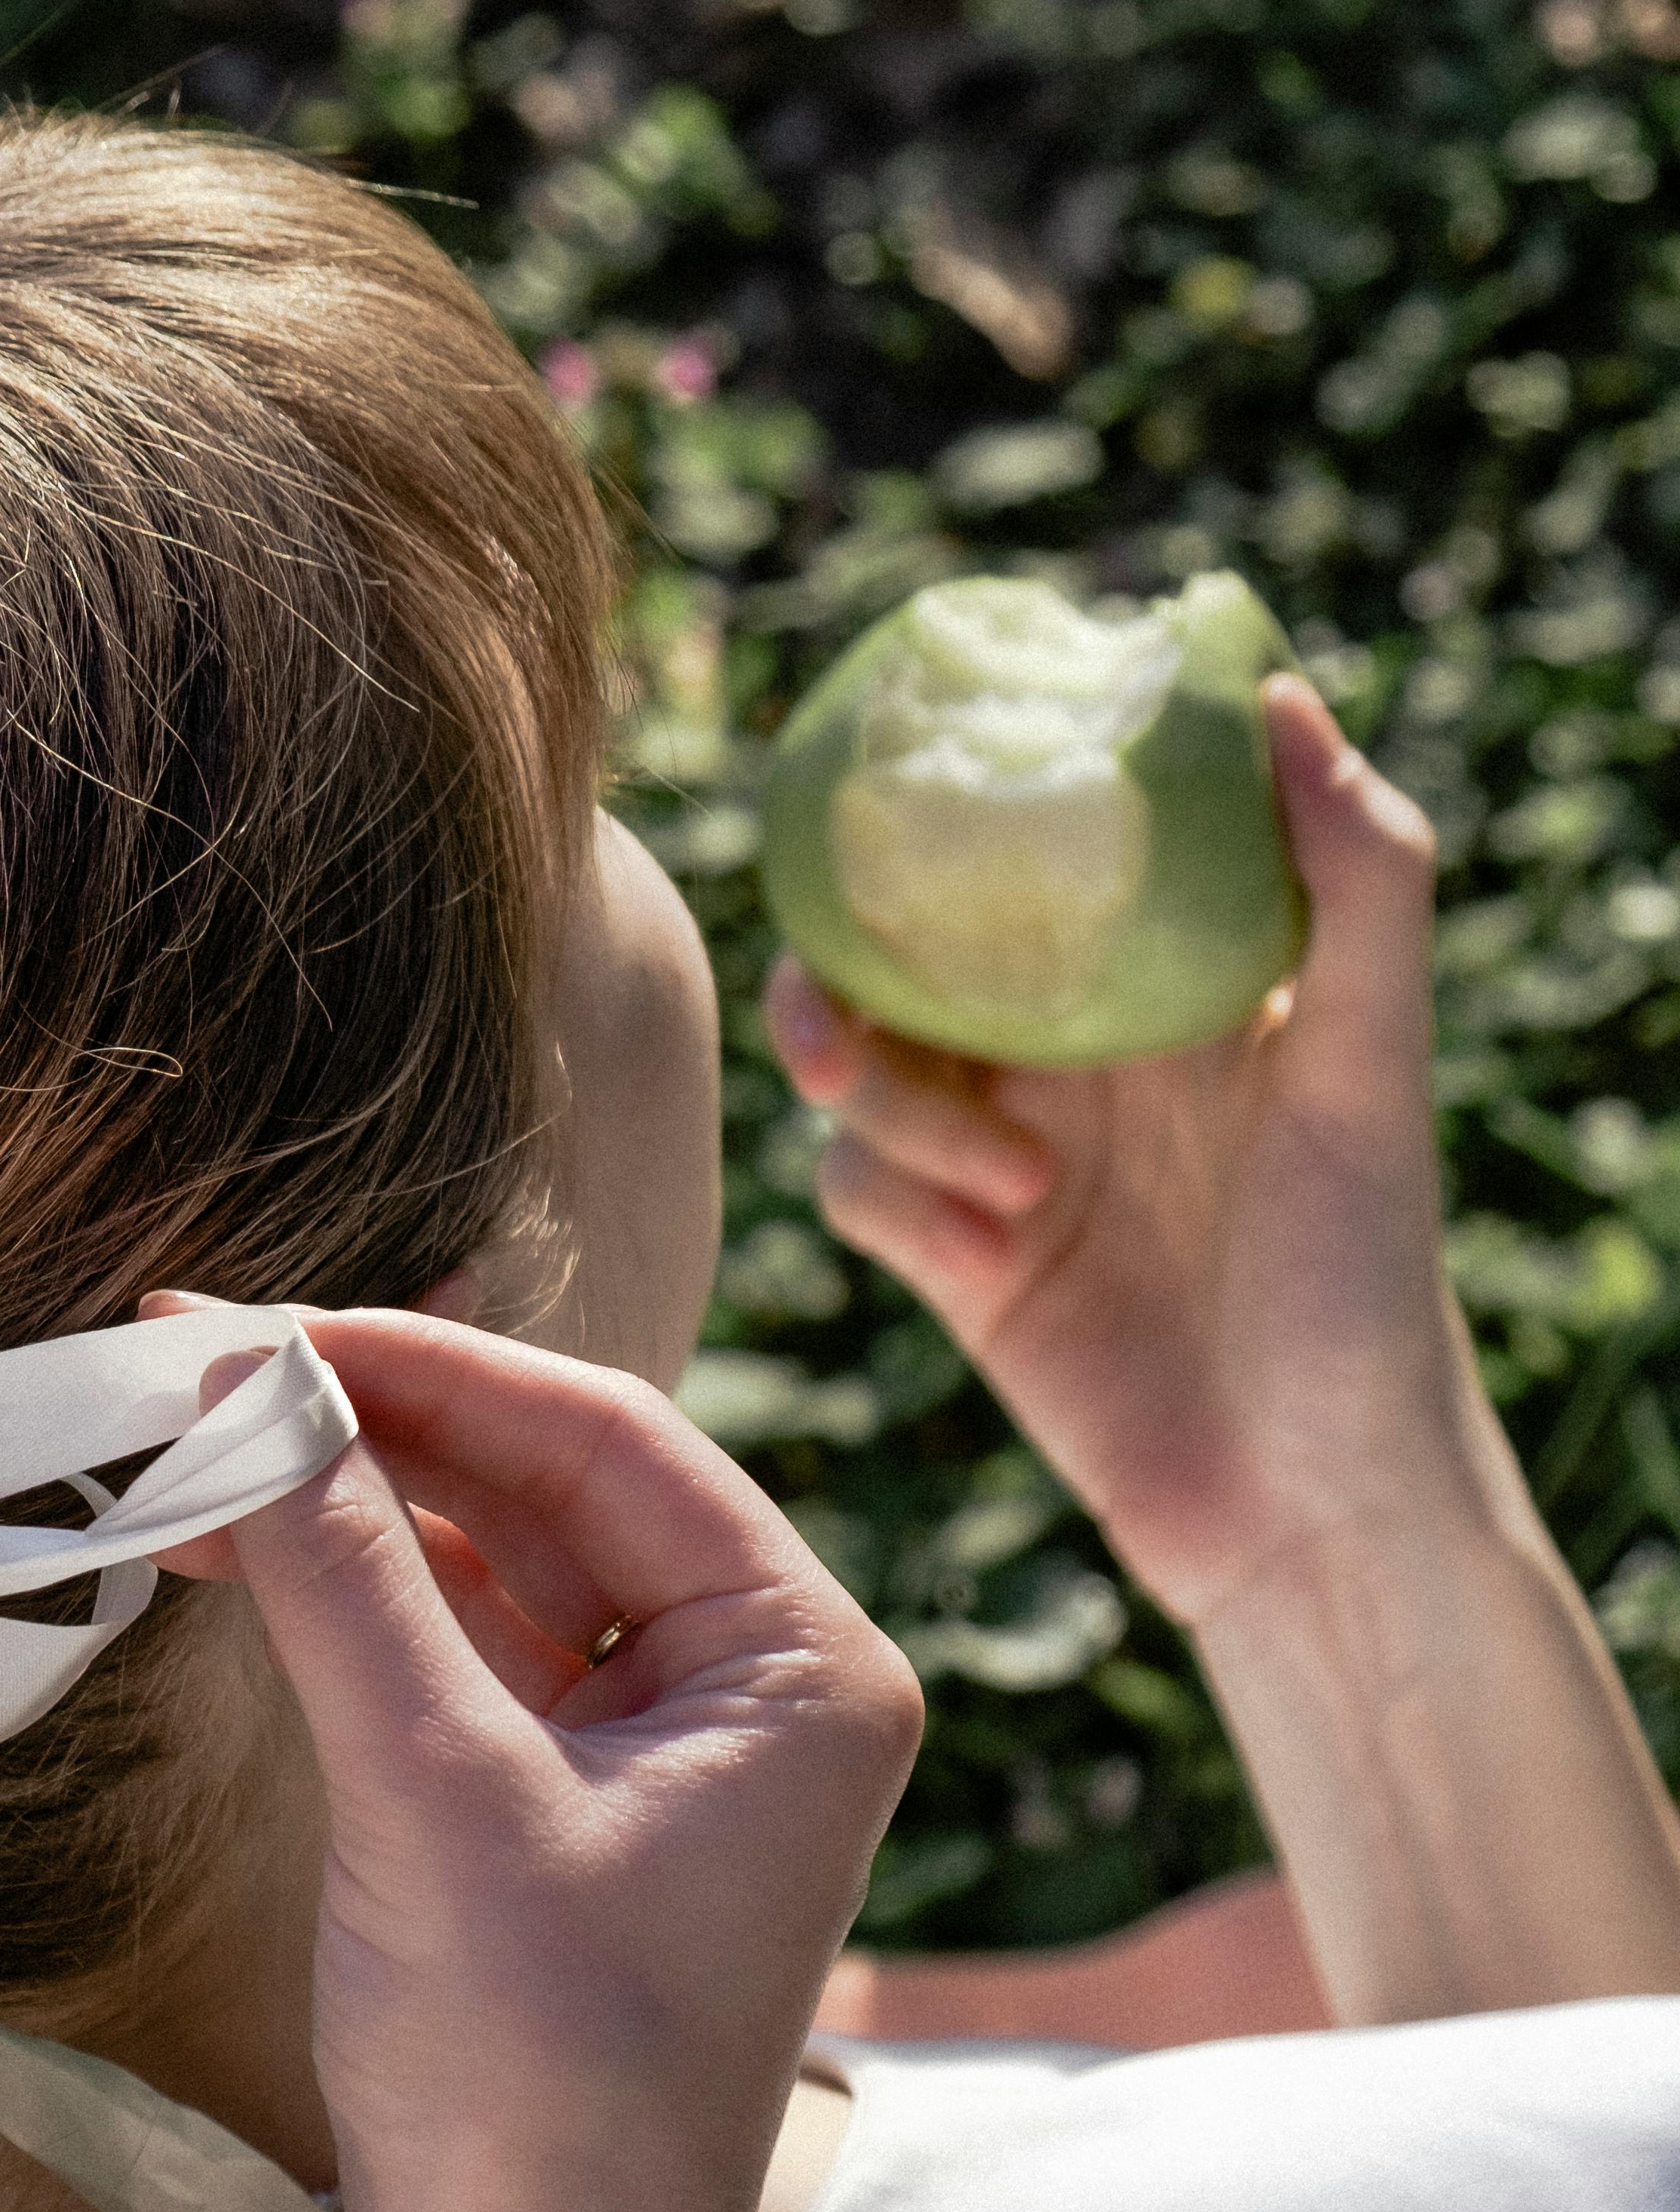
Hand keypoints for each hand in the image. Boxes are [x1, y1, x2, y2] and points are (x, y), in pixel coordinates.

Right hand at [179, 1311, 919, 2211]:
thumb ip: (344, 1571)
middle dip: (371, 1430)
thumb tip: (249, 1385)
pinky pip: (463, 1675)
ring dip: (346, 1522)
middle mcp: (760, 1702)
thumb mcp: (431, 1793)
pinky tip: (237, 1571)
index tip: (252, 1323)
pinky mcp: (569, 1844)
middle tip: (190, 1371)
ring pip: (495, 1580)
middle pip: (550, 1494)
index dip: (422, 1362)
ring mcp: (666, 1777)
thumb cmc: (537, 2088)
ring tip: (178, 1465)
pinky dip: (355, 1620)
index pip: (606, 1437)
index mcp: (806, 1667)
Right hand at [766, 681, 1476, 1628]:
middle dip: (852, 973)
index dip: (963, 821)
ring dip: (887, 1108)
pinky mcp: (964, 1265)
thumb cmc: (1368, 1293)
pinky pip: (863, 1191)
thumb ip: (1356, 883)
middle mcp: (1087, 1064)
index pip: (1048, 862)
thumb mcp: (1372, 1074)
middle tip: (839, 1013)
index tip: (901, 799)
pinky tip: (990, 1254)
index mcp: (1178, 992)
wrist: (1311, 1515)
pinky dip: (896, 1205)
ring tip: (998, 1178)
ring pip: (870, 1076)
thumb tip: (1287, 696)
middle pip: (914, 962)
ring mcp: (1015, 1161)